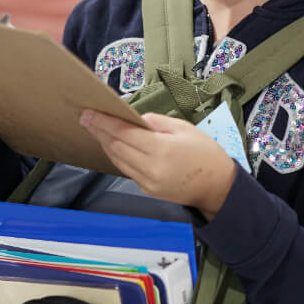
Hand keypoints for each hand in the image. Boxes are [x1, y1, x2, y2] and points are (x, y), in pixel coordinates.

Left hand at [79, 111, 236, 218]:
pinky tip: (112, 146)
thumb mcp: (184, 128)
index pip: (124, 133)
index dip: (103, 123)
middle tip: (86, 118)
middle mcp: (151, 168)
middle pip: (116, 146)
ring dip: (105, 144)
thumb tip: (134, 119)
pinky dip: (117, 156)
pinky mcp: (147, 190)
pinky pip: (126, 170)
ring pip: (118, 160)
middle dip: (99, 131)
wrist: (218, 186)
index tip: (88, 113)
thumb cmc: (205, 152)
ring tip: (96, 129)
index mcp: (162, 149)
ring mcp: (148, 182)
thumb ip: (156, 122)